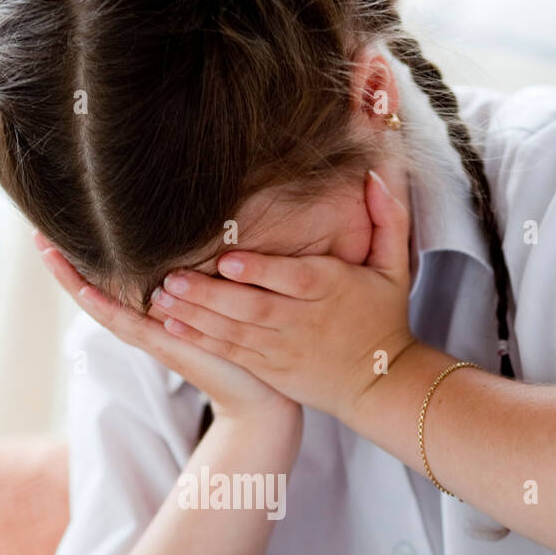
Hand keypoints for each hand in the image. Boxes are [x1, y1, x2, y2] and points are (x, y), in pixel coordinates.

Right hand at [33, 235, 301, 431]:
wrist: (261, 398)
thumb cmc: (246, 350)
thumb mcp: (220, 304)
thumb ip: (204, 282)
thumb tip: (202, 243)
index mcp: (155, 317)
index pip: (108, 286)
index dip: (81, 264)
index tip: (58, 235)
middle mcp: (145, 327)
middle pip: (92, 295)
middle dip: (64, 267)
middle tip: (36, 237)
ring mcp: (151, 338)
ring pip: (100, 306)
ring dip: (72, 281)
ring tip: (46, 251)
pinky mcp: (165, 347)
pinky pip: (128, 324)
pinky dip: (104, 306)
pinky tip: (84, 288)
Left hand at [145, 163, 414, 424]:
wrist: (381, 383)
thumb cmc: (385, 317)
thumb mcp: (396, 266)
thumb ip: (387, 217)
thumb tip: (376, 171)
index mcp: (333, 290)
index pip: (293, 279)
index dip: (259, 271)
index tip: (227, 260)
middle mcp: (305, 322)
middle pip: (254, 307)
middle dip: (209, 294)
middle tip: (170, 278)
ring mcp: (285, 349)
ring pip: (235, 332)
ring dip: (195, 315)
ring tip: (159, 298)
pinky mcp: (272, 369)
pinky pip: (233, 353)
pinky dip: (202, 341)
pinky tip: (172, 327)